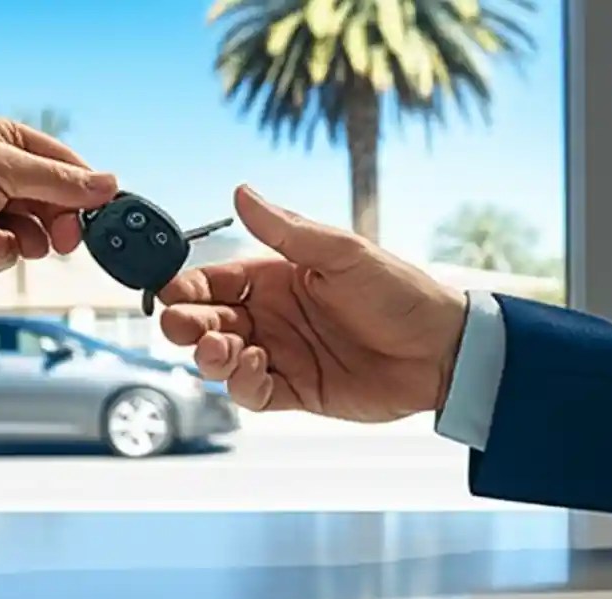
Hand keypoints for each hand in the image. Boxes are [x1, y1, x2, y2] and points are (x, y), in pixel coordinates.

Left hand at [0, 112, 118, 281]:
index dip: (83, 187)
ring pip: (36, 231)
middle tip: (67, 238)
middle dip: (62, 220)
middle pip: (54, 200)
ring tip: (21, 242)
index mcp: (3, 139)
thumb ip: (58, 181)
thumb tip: (110, 184)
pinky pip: (9, 252)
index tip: (103, 209)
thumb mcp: (0, 167)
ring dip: (33, 239)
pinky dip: (4, 253)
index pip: (61, 162)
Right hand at [159, 185, 467, 422]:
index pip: (213, 280)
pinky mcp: (295, 391)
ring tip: (223, 348)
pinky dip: (241, 384)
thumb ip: (287, 230)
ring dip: (210, 355)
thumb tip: (241, 192)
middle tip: (184, 326)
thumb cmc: (399, 292)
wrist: (442, 350)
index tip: (169, 291)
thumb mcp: (343, 252)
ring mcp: (281, 354)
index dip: (186, 286)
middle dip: (187, 323)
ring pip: (220, 359)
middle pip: (207, 320)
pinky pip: (251, 393)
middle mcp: (271, 316)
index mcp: (276, 277)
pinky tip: (254, 369)